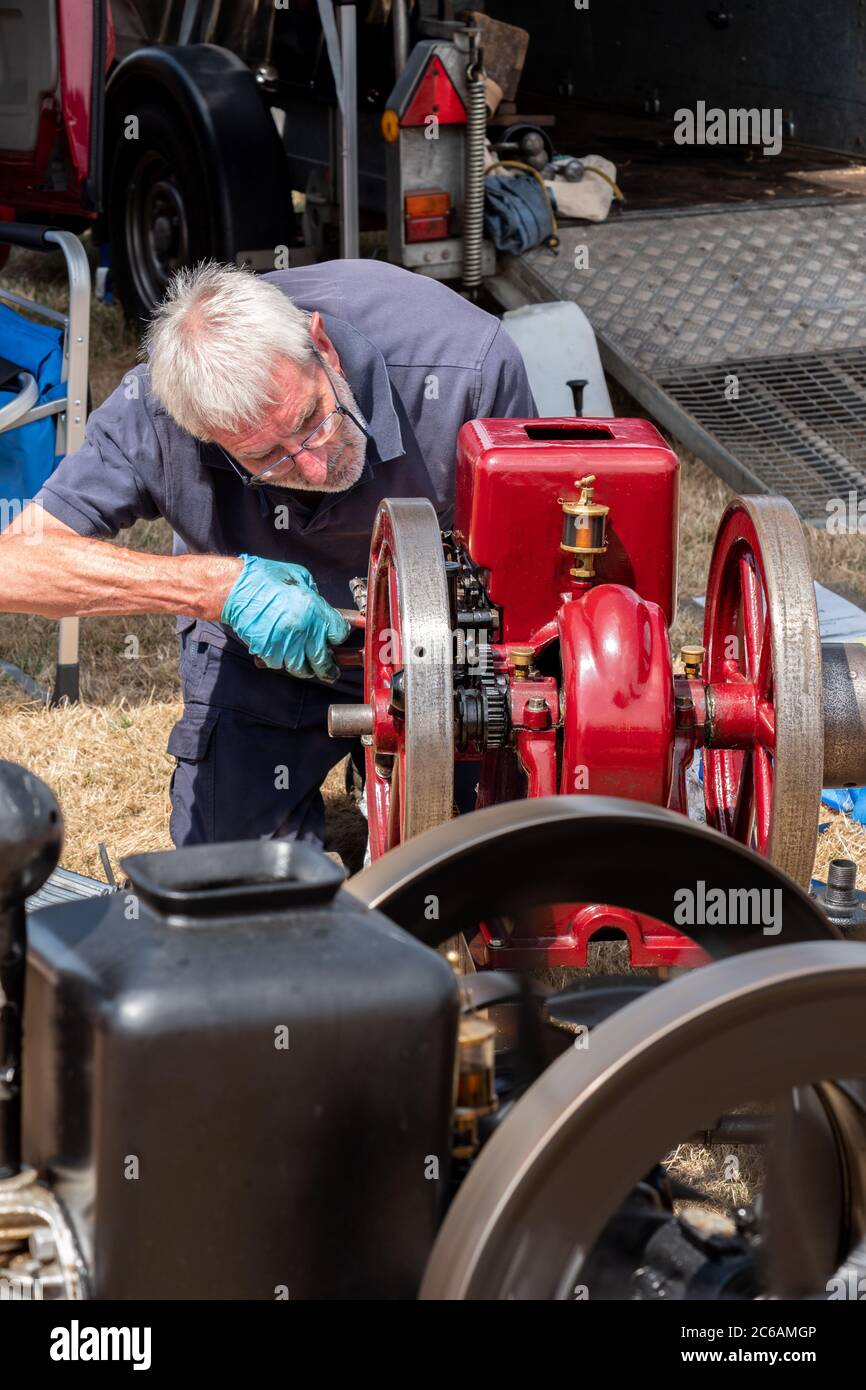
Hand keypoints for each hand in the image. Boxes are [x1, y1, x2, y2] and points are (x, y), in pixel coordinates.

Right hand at [220, 554, 350, 680]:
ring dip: (304, 668)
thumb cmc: (265, 579)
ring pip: (302, 669)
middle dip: (328, 668)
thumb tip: (323, 613)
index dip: (338, 637)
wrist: (236, 589)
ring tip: (305, 664)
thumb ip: (316, 599)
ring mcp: (286, 644)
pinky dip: (282, 662)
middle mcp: (304, 630)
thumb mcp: (301, 578)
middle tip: (330, 671)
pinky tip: (281, 653)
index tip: (335, 639)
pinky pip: (280, 665)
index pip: (339, 634)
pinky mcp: (268, 652)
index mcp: (315, 610)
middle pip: (324, 660)